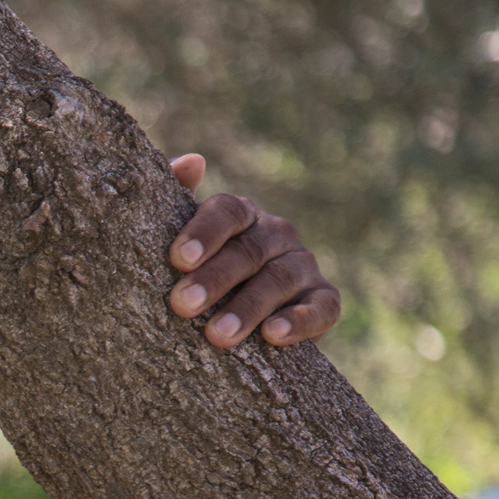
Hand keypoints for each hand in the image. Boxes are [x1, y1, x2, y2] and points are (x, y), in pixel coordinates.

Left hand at [165, 153, 339, 348]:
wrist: (241, 321)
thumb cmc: (199, 272)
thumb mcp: (182, 243)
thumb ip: (175, 198)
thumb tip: (191, 162)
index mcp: (242, 217)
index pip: (228, 211)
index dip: (204, 232)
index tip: (177, 259)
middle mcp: (276, 235)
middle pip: (248, 250)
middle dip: (214, 278)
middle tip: (182, 304)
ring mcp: (303, 266)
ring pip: (278, 280)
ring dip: (247, 308)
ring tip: (217, 336)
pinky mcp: (323, 300)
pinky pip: (320, 308)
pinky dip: (299, 321)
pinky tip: (272, 335)